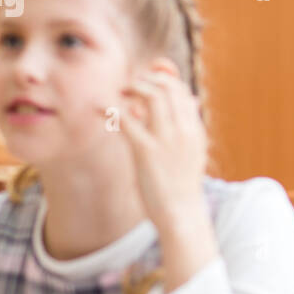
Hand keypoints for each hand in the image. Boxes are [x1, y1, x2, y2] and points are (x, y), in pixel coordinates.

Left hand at [118, 59, 209, 237]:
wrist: (182, 214)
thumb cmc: (181, 186)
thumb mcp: (190, 152)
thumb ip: (183, 127)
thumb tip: (181, 101)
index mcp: (195, 129)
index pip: (181, 91)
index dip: (162, 79)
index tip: (147, 82)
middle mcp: (184, 129)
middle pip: (167, 87)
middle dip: (147, 79)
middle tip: (131, 86)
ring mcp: (166, 139)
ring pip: (151, 95)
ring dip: (134, 87)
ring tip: (121, 92)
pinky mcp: (146, 151)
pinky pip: (127, 120)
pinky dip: (111, 109)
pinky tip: (99, 107)